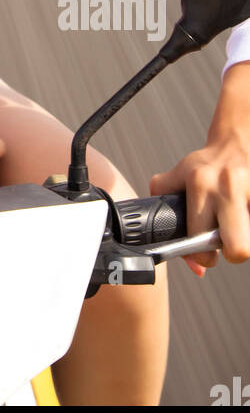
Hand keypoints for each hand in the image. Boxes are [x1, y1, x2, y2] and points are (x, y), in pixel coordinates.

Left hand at [150, 129, 249, 275]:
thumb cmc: (204, 167)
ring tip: (238, 220)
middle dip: (233, 252)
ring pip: (249, 243)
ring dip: (245, 237)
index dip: (204, 254)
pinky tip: (246, 213)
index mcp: (199, 182)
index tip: (206, 252)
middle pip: (239, 249)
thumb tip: (198, 269)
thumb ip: (171, 222)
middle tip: (228, 241)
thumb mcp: (176, 181)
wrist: (235, 142)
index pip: (200, 239)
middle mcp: (227, 185)